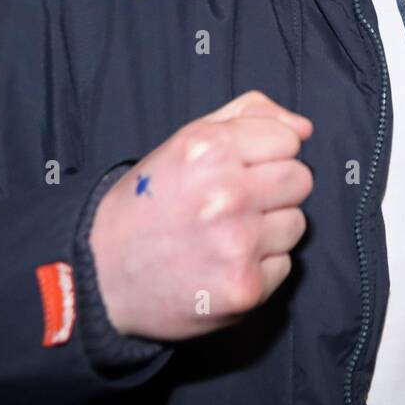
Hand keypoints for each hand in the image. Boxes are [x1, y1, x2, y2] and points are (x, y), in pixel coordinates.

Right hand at [89, 90, 313, 341]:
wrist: (100, 274)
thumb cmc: (147, 202)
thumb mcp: (186, 141)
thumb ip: (247, 116)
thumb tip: (304, 127)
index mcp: (210, 149)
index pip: (288, 139)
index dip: (267, 153)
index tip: (241, 169)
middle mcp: (226, 194)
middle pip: (301, 180)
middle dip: (274, 189)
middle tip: (236, 204)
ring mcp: (238, 244)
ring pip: (296, 224)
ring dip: (269, 230)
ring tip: (226, 235)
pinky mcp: (244, 288)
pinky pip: (284, 265)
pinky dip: (259, 266)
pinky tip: (223, 264)